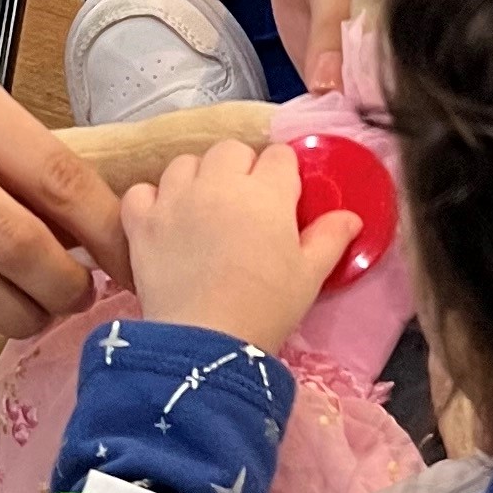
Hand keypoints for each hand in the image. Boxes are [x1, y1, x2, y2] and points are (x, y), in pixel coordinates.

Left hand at [122, 138, 358, 354]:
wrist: (205, 343)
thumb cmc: (266, 308)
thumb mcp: (309, 277)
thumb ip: (330, 239)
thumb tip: (351, 217)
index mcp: (267, 193)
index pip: (279, 156)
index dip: (283, 175)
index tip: (283, 201)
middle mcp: (220, 183)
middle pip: (231, 150)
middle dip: (240, 169)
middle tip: (245, 206)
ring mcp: (176, 199)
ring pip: (185, 163)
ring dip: (196, 179)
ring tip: (202, 210)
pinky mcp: (143, 221)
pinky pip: (142, 191)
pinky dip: (151, 201)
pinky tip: (162, 221)